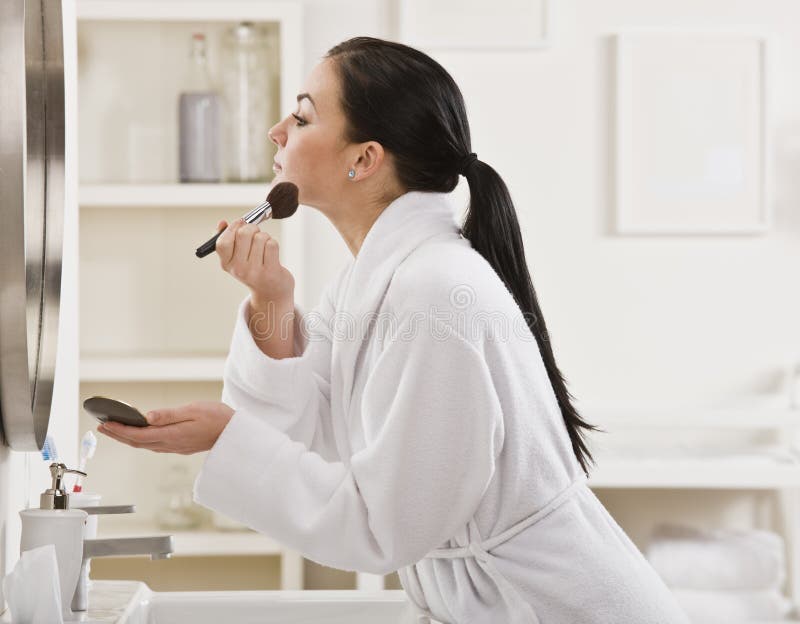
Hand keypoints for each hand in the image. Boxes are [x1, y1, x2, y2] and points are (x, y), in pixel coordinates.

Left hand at [96, 401, 234, 454]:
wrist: (233, 434)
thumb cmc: (217, 419)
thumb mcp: (194, 410)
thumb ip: (169, 414)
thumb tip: (146, 417)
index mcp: (172, 435)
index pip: (139, 435)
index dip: (119, 430)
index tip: (104, 424)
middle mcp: (171, 444)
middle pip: (137, 442)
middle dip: (117, 435)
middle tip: (101, 427)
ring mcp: (175, 447)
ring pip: (144, 445)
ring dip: (127, 438)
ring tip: (114, 430)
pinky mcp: (179, 446)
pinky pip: (154, 445)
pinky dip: (140, 439)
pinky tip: (138, 434)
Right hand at [214, 218, 294, 303]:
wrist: (271, 292)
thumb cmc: (253, 269)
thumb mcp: (236, 258)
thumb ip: (227, 239)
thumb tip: (222, 223)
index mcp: (226, 264)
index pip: (222, 242)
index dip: (232, 227)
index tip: (240, 223)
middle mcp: (238, 269)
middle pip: (243, 234)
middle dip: (252, 228)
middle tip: (256, 232)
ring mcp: (254, 271)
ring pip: (260, 237)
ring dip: (265, 236)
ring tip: (264, 246)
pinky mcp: (271, 271)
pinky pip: (272, 244)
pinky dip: (273, 243)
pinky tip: (272, 252)